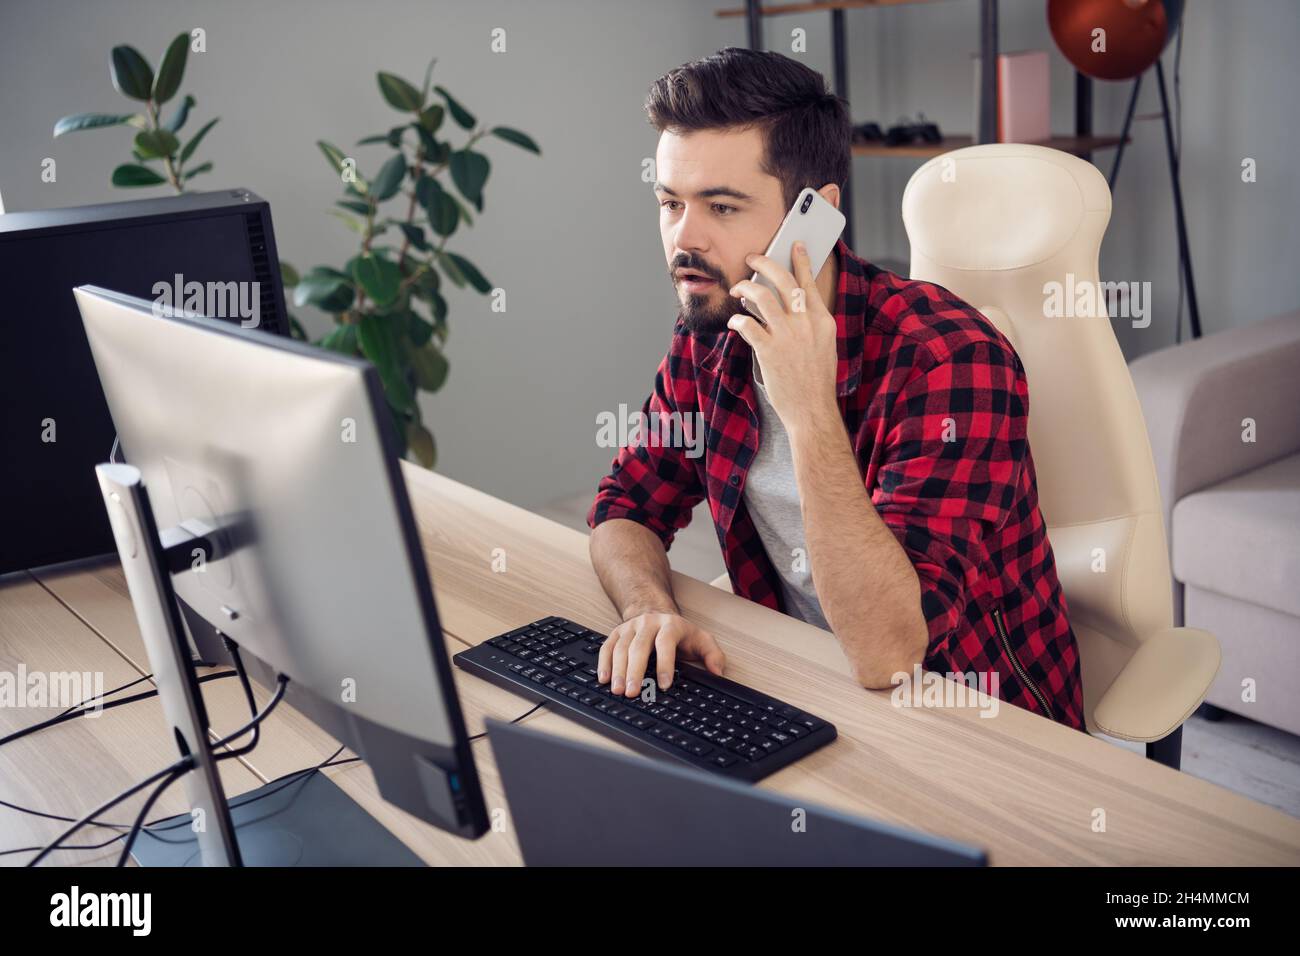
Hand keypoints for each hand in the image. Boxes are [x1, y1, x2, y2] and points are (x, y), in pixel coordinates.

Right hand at [597, 611, 725, 697]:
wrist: (655, 610)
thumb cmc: (679, 632)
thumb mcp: (701, 639)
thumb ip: (713, 655)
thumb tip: (718, 672)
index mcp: (670, 625)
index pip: (666, 643)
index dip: (665, 663)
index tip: (664, 684)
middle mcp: (648, 623)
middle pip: (638, 646)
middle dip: (635, 671)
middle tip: (633, 692)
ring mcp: (630, 627)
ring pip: (621, 647)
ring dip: (618, 670)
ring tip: (618, 690)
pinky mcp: (617, 632)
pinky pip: (607, 646)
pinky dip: (604, 662)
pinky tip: (604, 678)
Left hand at [727, 241, 838, 433]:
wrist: (812, 410)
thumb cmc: (816, 380)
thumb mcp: (823, 345)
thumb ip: (810, 322)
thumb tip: (790, 303)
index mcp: (822, 320)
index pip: (809, 282)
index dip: (800, 260)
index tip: (794, 245)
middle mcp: (806, 323)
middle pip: (783, 281)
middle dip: (765, 263)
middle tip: (752, 257)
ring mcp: (787, 336)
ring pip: (762, 297)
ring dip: (745, 288)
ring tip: (737, 288)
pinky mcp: (769, 350)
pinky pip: (747, 324)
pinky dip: (737, 319)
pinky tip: (734, 321)